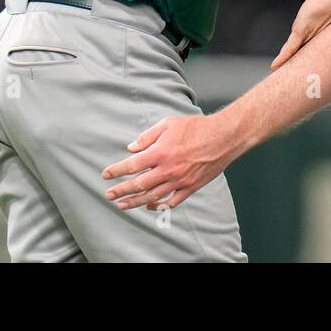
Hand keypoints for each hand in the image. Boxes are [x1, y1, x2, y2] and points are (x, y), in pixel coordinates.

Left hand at [102, 113, 240, 210]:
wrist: (224, 137)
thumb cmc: (196, 127)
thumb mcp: (168, 123)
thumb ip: (148, 136)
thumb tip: (131, 148)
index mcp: (161, 152)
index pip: (132, 165)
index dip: (116, 171)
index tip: (106, 174)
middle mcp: (168, 170)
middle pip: (138, 185)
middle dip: (120, 191)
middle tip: (108, 195)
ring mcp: (179, 181)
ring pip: (152, 197)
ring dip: (134, 202)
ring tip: (122, 205)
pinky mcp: (190, 187)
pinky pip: (171, 202)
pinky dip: (158, 206)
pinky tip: (148, 206)